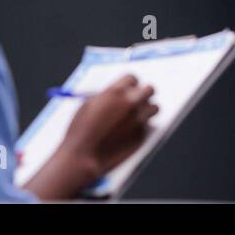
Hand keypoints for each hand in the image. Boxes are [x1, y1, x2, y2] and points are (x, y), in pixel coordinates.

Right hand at [24, 75, 156, 199]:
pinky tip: (127, 133)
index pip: (132, 78)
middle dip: (144, 93)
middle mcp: (130, 103)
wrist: (82, 155)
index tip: (128, 89)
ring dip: (147, 110)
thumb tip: (117, 95)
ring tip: (137, 116)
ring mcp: (138, 120)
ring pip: (154, 108)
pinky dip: (140, 128)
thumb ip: (107, 96)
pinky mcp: (141, 135)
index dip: (130, 84)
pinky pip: (147, 126)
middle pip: (149, 89)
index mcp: (115, 92)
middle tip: (139, 99)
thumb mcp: (89, 104)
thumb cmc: (80, 131)